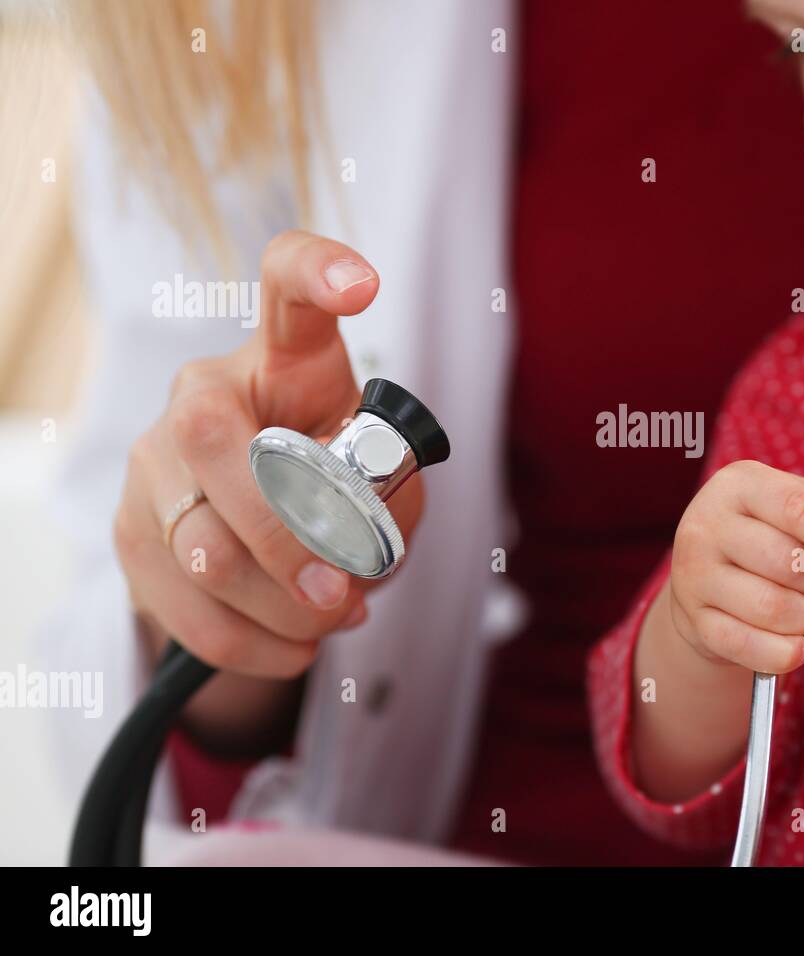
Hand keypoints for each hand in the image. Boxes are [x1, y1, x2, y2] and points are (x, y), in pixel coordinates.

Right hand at [113, 230, 424, 678]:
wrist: (271, 533)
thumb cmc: (344, 486)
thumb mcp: (386, 481)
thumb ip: (381, 501)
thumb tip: (339, 562)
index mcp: (283, 359)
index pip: (289, 291)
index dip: (319, 273)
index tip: (363, 283)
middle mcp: (201, 394)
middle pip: (215, 447)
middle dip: (290, 540)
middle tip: (346, 593)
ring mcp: (151, 462)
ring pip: (203, 549)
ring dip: (284, 608)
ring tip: (333, 617)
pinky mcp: (130, 532)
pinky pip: (188, 609)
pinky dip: (255, 645)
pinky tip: (296, 643)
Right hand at [664, 459, 803, 674]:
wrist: (703, 574)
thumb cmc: (768, 532)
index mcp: (739, 484)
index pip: (798, 509)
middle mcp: (707, 523)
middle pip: (787, 561)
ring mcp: (694, 574)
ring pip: (771, 608)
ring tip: (802, 607)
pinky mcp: (693, 619)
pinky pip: (748, 646)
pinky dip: (783, 653)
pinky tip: (795, 646)